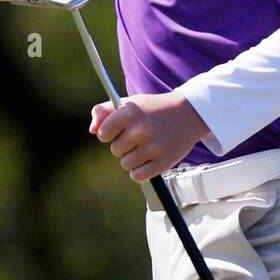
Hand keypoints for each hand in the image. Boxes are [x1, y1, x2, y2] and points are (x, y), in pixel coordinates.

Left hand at [89, 91, 209, 182]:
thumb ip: (104, 112)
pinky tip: (149, 159)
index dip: (109, 133)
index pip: (103, 134)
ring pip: (126, 164)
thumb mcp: (129, 103)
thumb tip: (92, 130)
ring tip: (146, 146)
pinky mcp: (164, 162)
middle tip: (139, 136)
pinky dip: (141, 171)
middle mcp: (141, 129)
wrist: (188, 113)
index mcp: (130, 112)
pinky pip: (138, 176)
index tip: (119, 129)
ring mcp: (154, 146)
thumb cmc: (153, 109)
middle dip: (124, 145)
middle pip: (115, 150)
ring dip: (133, 158)